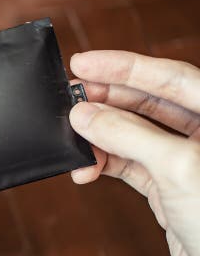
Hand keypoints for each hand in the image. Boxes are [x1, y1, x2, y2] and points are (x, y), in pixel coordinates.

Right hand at [68, 50, 199, 255]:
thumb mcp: (178, 169)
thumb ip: (128, 135)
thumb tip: (84, 113)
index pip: (172, 77)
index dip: (125, 66)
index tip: (82, 62)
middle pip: (150, 103)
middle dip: (107, 100)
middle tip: (69, 99)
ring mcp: (187, 166)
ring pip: (135, 135)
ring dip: (100, 137)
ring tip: (73, 141)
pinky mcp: (171, 193)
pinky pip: (129, 166)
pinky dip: (104, 165)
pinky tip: (85, 169)